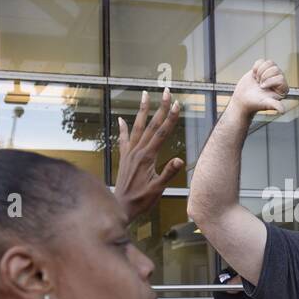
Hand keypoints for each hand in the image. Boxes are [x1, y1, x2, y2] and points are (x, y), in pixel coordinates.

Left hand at [115, 88, 184, 219]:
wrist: (120, 207)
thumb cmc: (141, 200)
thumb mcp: (158, 189)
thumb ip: (168, 174)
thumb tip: (179, 160)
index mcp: (147, 157)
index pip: (162, 133)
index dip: (170, 118)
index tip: (177, 104)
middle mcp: (137, 151)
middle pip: (151, 125)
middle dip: (160, 107)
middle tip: (166, 91)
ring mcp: (129, 153)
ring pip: (138, 127)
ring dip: (143, 110)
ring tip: (145, 94)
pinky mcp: (124, 158)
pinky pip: (124, 139)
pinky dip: (123, 128)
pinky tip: (122, 118)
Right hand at [228, 59, 288, 116]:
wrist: (243, 100)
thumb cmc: (255, 104)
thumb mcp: (266, 103)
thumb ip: (275, 105)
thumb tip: (282, 111)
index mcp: (283, 88)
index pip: (280, 78)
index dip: (269, 81)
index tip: (262, 88)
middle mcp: (279, 80)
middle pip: (275, 69)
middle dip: (264, 76)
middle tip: (259, 85)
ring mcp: (271, 74)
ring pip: (269, 62)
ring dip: (260, 71)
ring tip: (257, 80)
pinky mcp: (263, 69)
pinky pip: (261, 61)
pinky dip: (255, 67)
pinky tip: (254, 76)